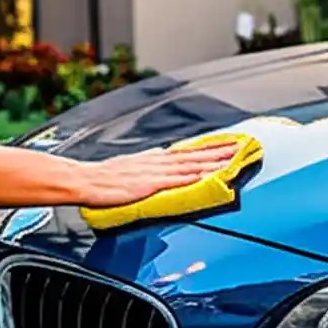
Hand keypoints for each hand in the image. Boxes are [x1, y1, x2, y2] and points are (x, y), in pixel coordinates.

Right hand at [74, 141, 240, 207]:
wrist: (84, 181)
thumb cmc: (105, 178)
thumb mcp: (133, 166)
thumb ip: (152, 165)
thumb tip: (167, 158)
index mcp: (155, 158)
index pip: (189, 150)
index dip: (211, 147)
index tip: (230, 143)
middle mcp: (159, 161)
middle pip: (196, 154)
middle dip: (221, 150)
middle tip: (243, 146)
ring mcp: (155, 172)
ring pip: (191, 164)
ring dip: (213, 161)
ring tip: (233, 159)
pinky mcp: (149, 184)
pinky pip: (176, 180)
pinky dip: (193, 176)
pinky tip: (206, 175)